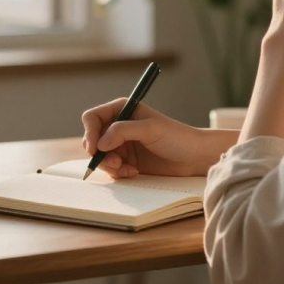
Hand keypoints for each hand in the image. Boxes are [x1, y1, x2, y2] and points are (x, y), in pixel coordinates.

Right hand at [81, 98, 225, 177]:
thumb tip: (99, 143)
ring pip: (100, 156)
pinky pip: (111, 168)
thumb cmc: (177, 137)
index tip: (93, 148)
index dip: (89, 132)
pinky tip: (133, 172)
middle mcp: (119, 126)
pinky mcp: (127, 161)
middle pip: (92, 139)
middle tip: (115, 162)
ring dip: (109, 165)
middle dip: (99, 153)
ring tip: (126, 168)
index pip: (93, 118)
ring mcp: (122, 145)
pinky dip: (118, 172)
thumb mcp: (150, 129)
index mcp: (122, 110)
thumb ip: (122, 131)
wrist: (194, 157)